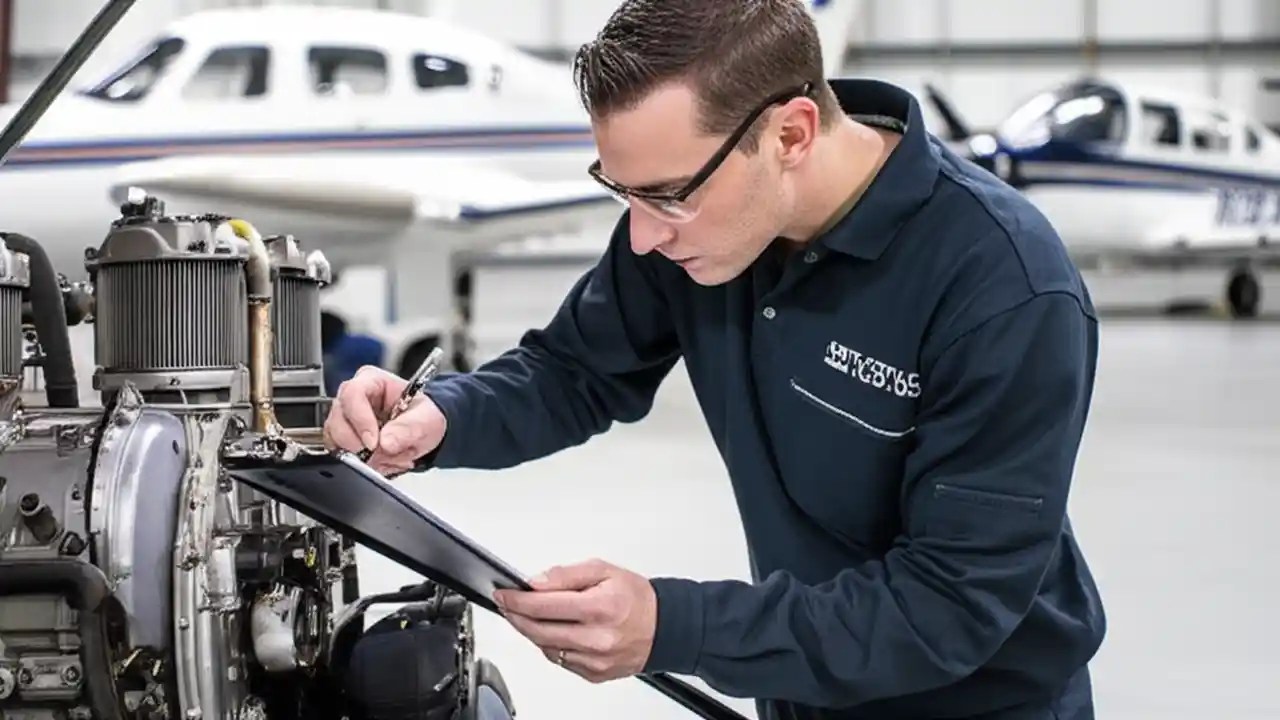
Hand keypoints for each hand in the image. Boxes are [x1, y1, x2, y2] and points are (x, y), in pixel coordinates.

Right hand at [322, 365, 446, 475]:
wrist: (423, 433)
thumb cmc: (423, 416)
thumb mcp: (426, 419)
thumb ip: (408, 428)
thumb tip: (386, 442)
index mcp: (372, 381)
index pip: (353, 394)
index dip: (360, 420)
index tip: (373, 442)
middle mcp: (353, 398)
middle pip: (337, 420)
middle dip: (359, 444)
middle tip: (381, 453)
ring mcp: (345, 419)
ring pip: (334, 439)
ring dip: (361, 456)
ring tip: (388, 457)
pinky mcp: (343, 439)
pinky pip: (339, 454)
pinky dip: (361, 464)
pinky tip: (381, 462)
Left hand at [493, 558, 656, 683]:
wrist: (665, 628)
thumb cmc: (636, 598)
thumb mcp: (604, 571)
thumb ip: (567, 574)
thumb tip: (537, 581)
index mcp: (599, 608)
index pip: (543, 605)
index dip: (517, 600)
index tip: (503, 594)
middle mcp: (597, 638)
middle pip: (538, 630)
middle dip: (516, 616)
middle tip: (507, 604)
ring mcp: (594, 660)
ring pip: (546, 647)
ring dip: (531, 631)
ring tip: (529, 615)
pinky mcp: (594, 673)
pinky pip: (559, 660)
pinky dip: (550, 645)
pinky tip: (552, 631)